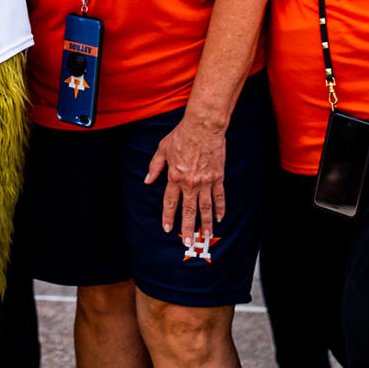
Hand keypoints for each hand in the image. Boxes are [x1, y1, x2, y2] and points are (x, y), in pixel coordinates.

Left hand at [144, 116, 226, 241]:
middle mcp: (190, 183)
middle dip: (188, 227)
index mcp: (174, 177)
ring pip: (205, 208)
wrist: (203, 127)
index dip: (168, 217)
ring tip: (206, 236)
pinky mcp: (218, 178)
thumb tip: (147, 181)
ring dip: (205, 223)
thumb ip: (155, 167)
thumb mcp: (162, 149)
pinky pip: (219, 197)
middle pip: (189, 210)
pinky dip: (220, 208)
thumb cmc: (181, 135)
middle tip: (188, 242)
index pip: (170, 202)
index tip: (167, 229)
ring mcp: (205, 182)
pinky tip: (220, 218)